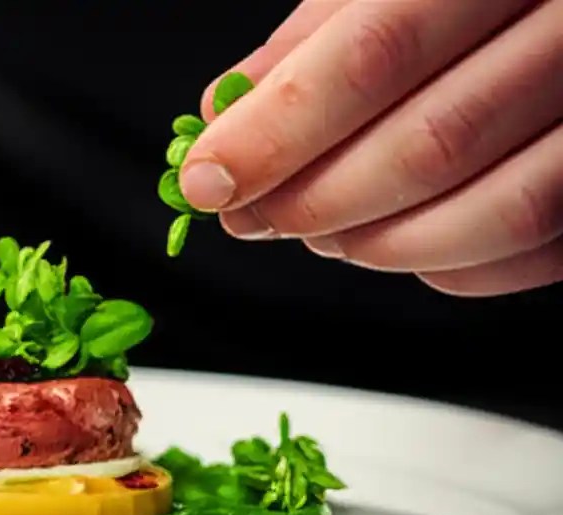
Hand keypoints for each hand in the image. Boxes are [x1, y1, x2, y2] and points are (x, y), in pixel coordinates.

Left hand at [179, 0, 562, 296]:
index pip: (375, 54)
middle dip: (314, 200)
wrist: (559, 6)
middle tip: (248, 215)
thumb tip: (223, 115)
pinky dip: (452, 267)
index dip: (278, 130)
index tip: (209, 177)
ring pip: (500, 210)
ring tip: (317, 233)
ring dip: (380, 242)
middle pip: (433, 143)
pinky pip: (541, 248)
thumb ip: (315, 40)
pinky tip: (398, 243)